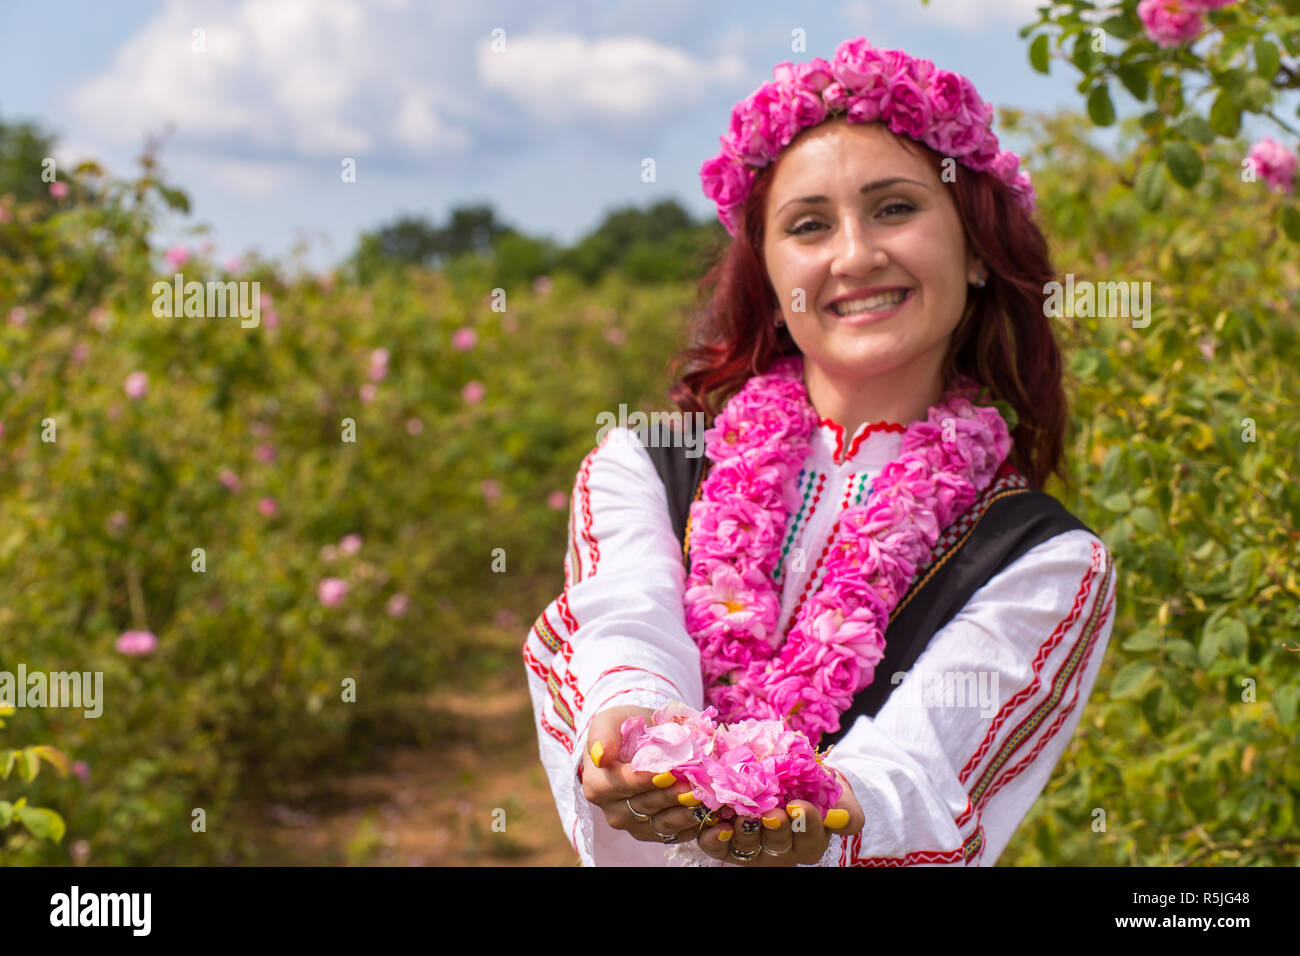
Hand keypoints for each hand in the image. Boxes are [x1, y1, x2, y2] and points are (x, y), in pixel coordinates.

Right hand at [580, 706, 712, 844]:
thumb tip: (600, 756)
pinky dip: (693, 825)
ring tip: (706, 799)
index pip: (623, 785)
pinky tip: (711, 816)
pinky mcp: (654, 831)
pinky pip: (674, 833)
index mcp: (598, 785)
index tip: (668, 773)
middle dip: (672, 796)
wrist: (638, 739)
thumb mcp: (610, 720)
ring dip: (685, 813)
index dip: (645, 781)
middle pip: (645, 805)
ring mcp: (634, 824)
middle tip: (695, 786)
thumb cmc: (624, 726)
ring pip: (661, 823)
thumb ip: (602, 735)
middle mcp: (613, 810)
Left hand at [694, 768, 864, 865]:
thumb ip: (845, 810)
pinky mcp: (727, 841)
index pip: (810, 837)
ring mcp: (753, 846)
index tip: (800, 805)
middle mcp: (781, 849)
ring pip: (748, 847)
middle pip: (778, 845)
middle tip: (772, 813)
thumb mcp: (836, 794)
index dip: (807, 823)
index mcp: (809, 839)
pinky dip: (715, 839)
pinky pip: (719, 846)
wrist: (784, 776)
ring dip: (745, 833)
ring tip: (742, 818)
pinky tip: (716, 827)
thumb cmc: (812, 786)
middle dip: (775, 829)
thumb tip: (847, 821)